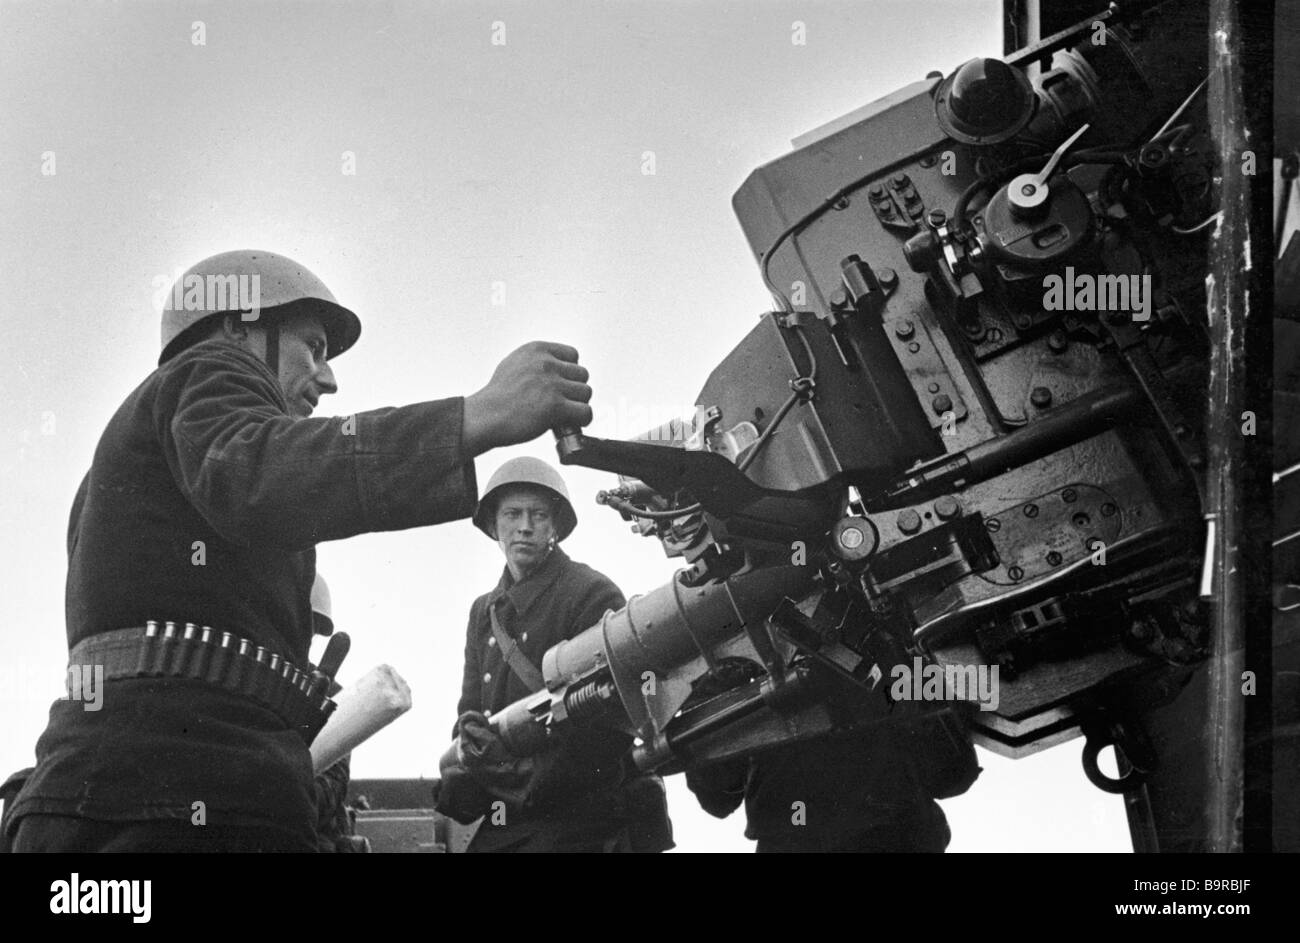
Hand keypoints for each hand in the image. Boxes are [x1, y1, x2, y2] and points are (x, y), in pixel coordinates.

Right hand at [462, 342, 592, 454]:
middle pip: (582, 375)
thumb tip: (558, 368)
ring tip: (564, 413)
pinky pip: (585, 412)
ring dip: (578, 405)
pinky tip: (571, 423)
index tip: (561, 384)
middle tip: (561, 401)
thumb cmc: (497, 397)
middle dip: (574, 389)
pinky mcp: (556, 406)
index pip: (573, 355)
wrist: (485, 417)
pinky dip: (581, 420)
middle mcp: (546, 364)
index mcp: (537, 350)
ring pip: (586, 393)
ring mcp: (551, 384)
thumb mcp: (514, 363)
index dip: (569, 373)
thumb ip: (537, 361)